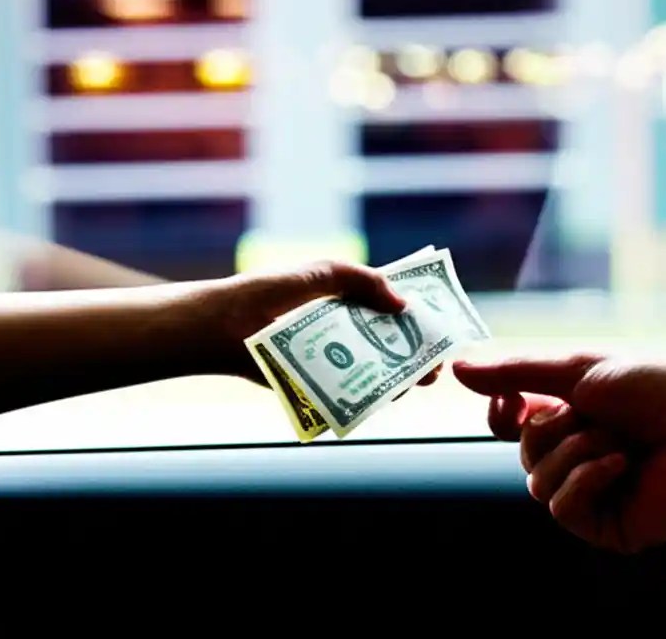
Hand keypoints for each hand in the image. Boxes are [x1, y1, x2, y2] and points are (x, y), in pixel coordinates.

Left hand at [192, 260, 441, 387]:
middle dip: (416, 353)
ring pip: (374, 371)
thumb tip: (403, 304)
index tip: (439, 326)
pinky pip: (348, 393)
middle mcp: (341, 332)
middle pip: (389, 345)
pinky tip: (390, 392)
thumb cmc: (269, 292)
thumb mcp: (322, 272)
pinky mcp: (316, 386)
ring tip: (418, 379)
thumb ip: (364, 280)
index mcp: (345, 301)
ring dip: (400, 376)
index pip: (389, 309)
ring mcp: (330, 360)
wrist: (226, 326)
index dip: (415, 317)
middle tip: (437, 362)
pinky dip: (371, 394)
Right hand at [452, 354, 665, 552]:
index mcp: (575, 417)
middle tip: (593, 414)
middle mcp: (582, 456)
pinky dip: (585, 480)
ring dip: (573, 453)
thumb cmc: (660, 387)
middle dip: (551, 429)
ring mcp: (597, 494)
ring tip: (617, 440)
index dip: (502, 412)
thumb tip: (455, 367)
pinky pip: (564, 510)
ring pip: (536, 483)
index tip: (507, 397)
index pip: (512, 425)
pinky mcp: (611, 526)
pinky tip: (620, 465)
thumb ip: (517, 372)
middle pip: (521, 453)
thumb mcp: (580, 369)